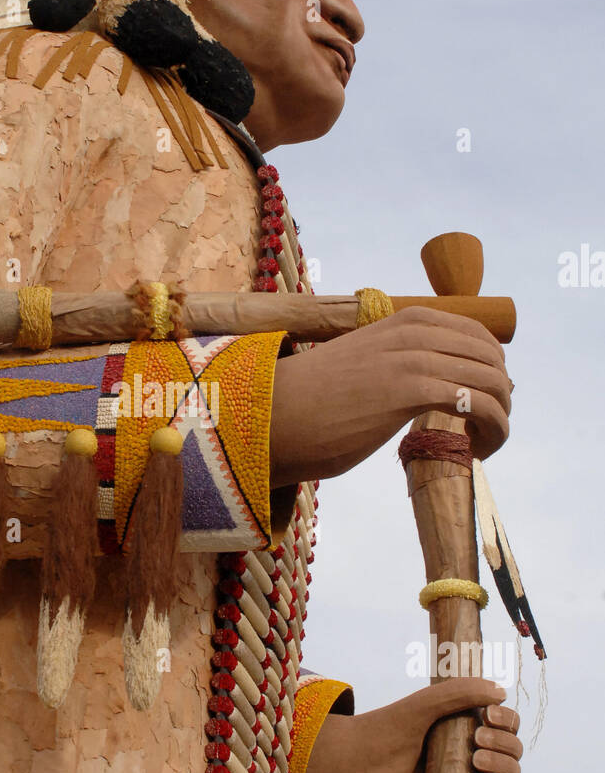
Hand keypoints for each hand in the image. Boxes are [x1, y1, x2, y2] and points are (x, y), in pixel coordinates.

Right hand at [269, 306, 510, 485]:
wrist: (272, 417)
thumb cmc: (311, 404)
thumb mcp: (363, 367)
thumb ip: (396, 365)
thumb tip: (425, 388)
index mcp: (403, 321)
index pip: (477, 335)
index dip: (490, 371)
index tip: (476, 405)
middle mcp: (413, 332)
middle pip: (491, 358)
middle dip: (499, 397)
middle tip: (482, 430)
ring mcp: (413, 357)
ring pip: (492, 381)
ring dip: (499, 418)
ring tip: (481, 445)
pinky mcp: (411, 389)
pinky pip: (478, 404)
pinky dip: (493, 429)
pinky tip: (476, 451)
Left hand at [301, 678, 521, 772]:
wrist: (359, 770)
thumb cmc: (387, 731)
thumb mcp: (423, 705)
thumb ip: (459, 692)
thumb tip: (502, 690)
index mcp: (461, 721)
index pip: (503, 719)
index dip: (506, 718)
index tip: (488, 714)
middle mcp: (468, 747)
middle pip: (512, 744)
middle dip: (504, 741)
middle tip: (475, 739)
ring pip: (511, 770)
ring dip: (505, 764)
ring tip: (475, 761)